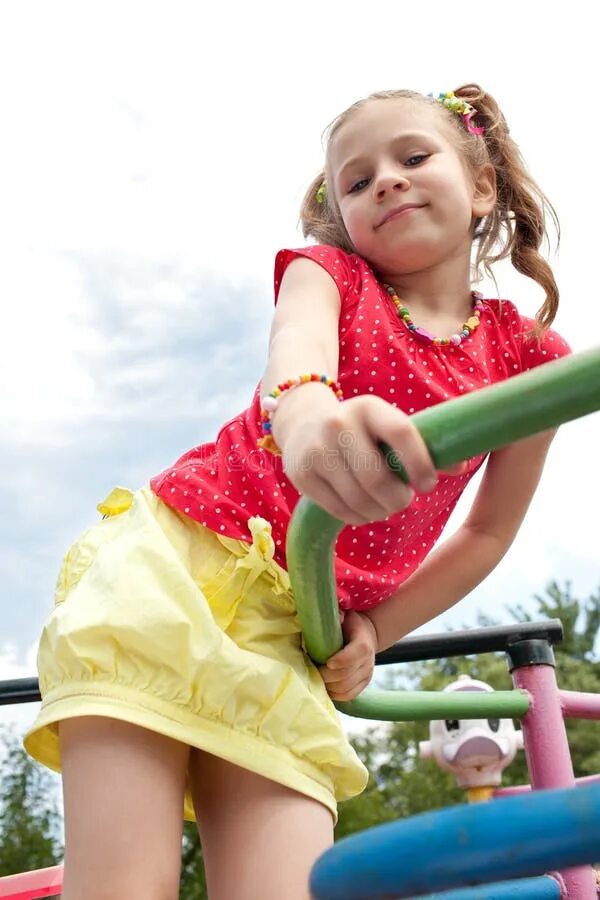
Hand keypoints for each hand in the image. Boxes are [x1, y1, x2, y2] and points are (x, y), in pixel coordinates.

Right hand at [276, 394, 439, 525]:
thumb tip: (461, 466)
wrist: (304, 422)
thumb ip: (424, 445)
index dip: (420, 463)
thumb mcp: (388, 426)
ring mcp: (316, 449)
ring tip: (384, 507)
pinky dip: (357, 516)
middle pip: (377, 478)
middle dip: (398, 499)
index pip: (401, 433)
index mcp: (369, 407)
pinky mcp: (301, 473)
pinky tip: (362, 508)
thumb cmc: (362, 430)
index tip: (428, 484)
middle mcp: (338, 423)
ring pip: (358, 499)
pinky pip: (338, 509)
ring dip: (378, 511)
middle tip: (403, 500)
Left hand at [319, 610, 378, 701]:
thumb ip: (339, 616)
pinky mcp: (363, 685)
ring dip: (328, 686)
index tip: (324, 661)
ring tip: (316, 677)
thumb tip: (335, 617)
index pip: (352, 657)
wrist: (368, 635)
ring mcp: (367, 675)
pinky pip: (348, 696)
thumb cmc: (350, 624)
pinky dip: (335, 694)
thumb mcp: (346, 615)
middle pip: (344, 676)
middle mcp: (368, 662)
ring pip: (345, 689)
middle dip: (325, 675)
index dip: (338, 661)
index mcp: (363, 644)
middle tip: (311, 669)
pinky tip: (325, 686)